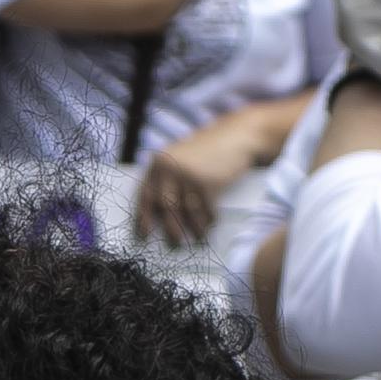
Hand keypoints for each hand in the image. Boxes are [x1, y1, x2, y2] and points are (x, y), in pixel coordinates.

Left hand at [134, 111, 256, 247]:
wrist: (236, 136)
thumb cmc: (208, 151)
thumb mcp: (181, 158)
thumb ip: (168, 178)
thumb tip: (159, 213)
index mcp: (159, 163)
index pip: (146, 194)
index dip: (144, 216)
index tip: (144, 234)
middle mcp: (170, 168)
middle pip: (165, 206)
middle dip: (171, 227)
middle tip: (175, 243)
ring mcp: (188, 175)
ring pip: (187, 210)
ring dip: (194, 227)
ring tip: (198, 237)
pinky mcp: (207, 182)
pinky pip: (205, 208)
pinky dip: (208, 219)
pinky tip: (210, 225)